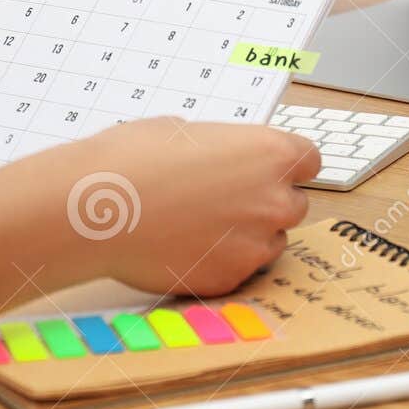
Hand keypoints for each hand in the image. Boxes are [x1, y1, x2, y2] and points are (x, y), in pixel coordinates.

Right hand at [0, 117, 321, 327]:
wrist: (98, 209)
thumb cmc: (133, 160)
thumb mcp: (185, 130)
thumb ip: (223, 148)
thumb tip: (223, 157)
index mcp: (271, 153)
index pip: (310, 159)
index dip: (287, 165)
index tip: (270, 170)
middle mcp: (275, 200)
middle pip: (294, 204)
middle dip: (266, 202)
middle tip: (224, 200)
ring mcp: (256, 244)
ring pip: (269, 241)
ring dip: (246, 235)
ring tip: (198, 225)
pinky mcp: (231, 278)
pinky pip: (240, 270)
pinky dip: (220, 261)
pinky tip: (185, 246)